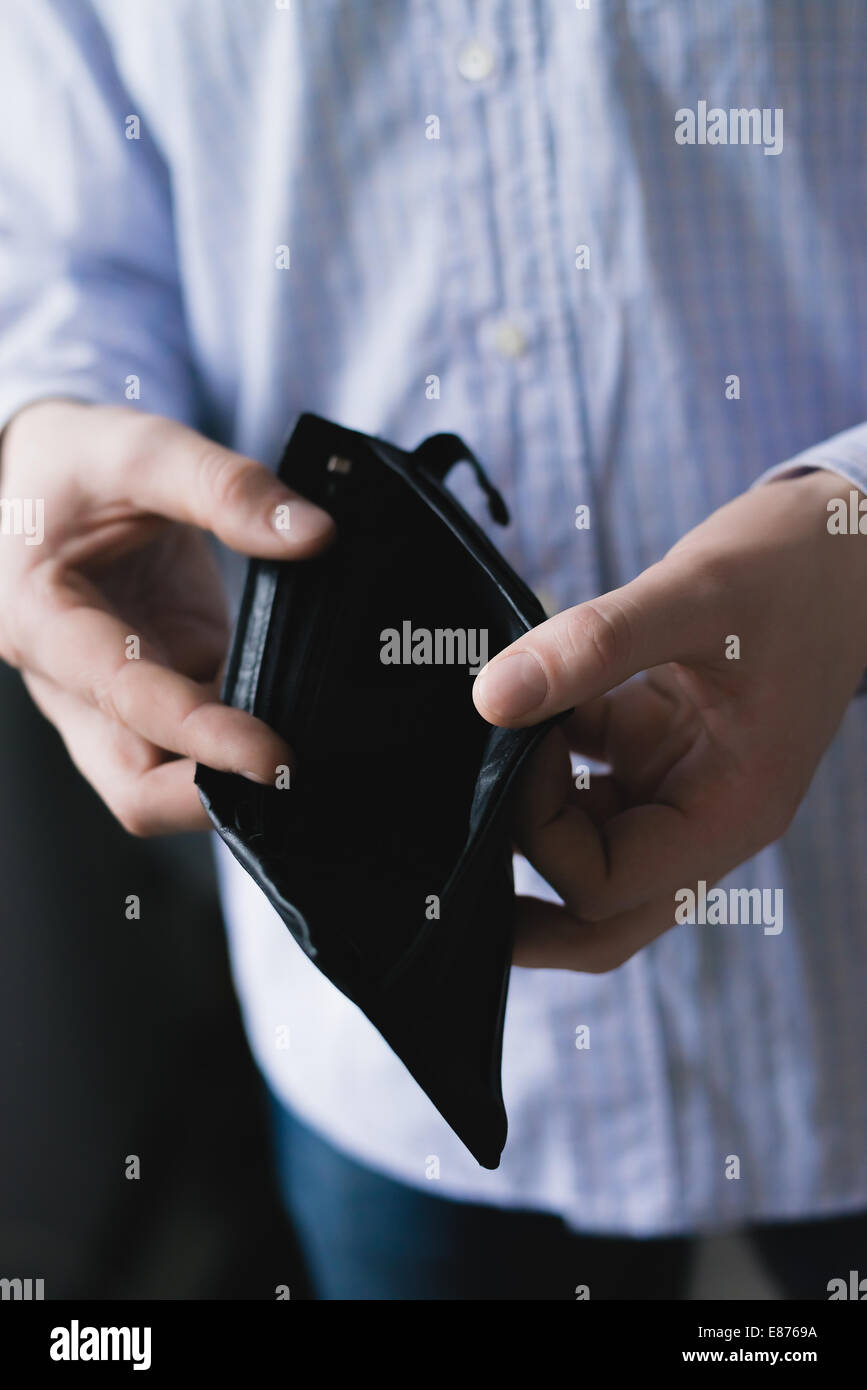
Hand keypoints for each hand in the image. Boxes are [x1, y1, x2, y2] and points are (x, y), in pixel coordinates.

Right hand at [0, 401, 333, 833]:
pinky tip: (309, 723)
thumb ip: (224, 487)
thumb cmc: (70, 464)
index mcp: (45, 624)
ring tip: (319, 759)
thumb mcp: (136, 449)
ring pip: (169, 780)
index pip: (127, 703)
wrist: (34, 475)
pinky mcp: (163, 688)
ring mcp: (118, 699)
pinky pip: (203, 743)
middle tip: (299, 781)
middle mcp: (75, 685)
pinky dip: (248, 743)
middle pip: (135, 787)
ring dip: (235, 780)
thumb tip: (316, 535)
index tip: (276, 757)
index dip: (203, 739)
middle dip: (211, 799)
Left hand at [473, 469, 866, 970]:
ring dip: (535, 817)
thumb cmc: (798, 568)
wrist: (849, 539)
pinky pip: (591, 782)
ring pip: (592, 853)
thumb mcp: (697, 595)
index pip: (609, 886)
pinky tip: (527, 701)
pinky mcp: (661, 747)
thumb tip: (491, 696)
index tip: (523, 746)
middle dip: (528, 904)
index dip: (544, 835)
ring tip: (491, 751)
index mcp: (731, 813)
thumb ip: (594, 645)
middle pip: (603, 912)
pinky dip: (549, 755)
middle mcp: (707, 817)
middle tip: (452, 866)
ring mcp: (682, 785)